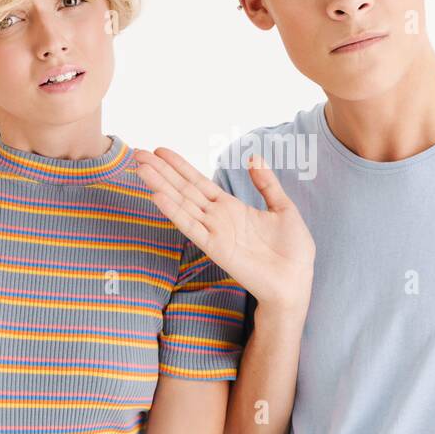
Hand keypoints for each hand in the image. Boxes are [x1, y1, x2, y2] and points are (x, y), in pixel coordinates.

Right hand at [132, 147, 314, 308]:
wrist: (296, 282)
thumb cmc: (292, 250)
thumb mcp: (283, 208)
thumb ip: (266, 184)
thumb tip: (254, 158)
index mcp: (231, 207)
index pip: (199, 182)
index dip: (180, 166)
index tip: (160, 151)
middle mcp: (217, 218)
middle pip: (183, 189)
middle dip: (161, 171)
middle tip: (138, 153)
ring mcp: (214, 232)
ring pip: (182, 204)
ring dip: (161, 186)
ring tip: (141, 168)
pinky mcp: (216, 248)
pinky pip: (191, 227)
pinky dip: (174, 212)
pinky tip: (158, 197)